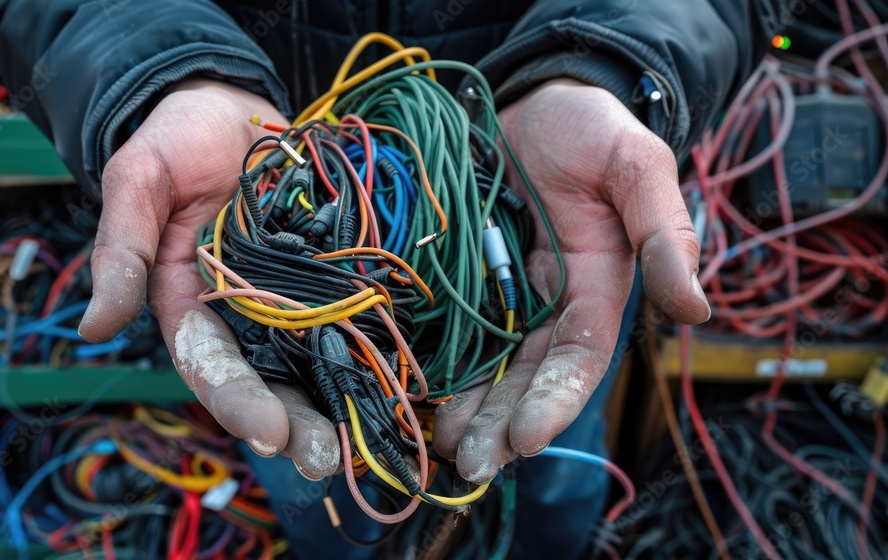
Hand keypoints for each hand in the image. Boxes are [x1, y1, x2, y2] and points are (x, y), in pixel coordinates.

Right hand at [77, 80, 339, 479]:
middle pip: (270, 379)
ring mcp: (291, 294)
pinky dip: (372, 345)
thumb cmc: (175, 142)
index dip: (238, 401)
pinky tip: (399, 377)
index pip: (211, 366)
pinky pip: (353, 311)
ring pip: (315, 358)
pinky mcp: (330, 270)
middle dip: (297, 422)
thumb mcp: (139, 182)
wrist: (228, 107)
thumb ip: (123, 249)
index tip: (269, 431)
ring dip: (338, 401)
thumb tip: (96, 327)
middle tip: (329, 458)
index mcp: (190, 305)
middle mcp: (243, 312)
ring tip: (367, 439)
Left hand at [433, 79, 710, 482]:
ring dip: (467, 409)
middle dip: (501, 422)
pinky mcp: (463, 276)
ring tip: (438, 445)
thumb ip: (665, 233)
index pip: (579, 358)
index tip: (524, 439)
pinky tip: (412, 395)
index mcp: (595, 287)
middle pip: (527, 375)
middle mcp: (549, 302)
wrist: (534, 99)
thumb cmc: (592, 128)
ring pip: (487, 364)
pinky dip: (435, 365)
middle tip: (469, 463)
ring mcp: (503, 291)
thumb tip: (697, 310)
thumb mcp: (636, 167)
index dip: (555, 401)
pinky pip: (450, 329)